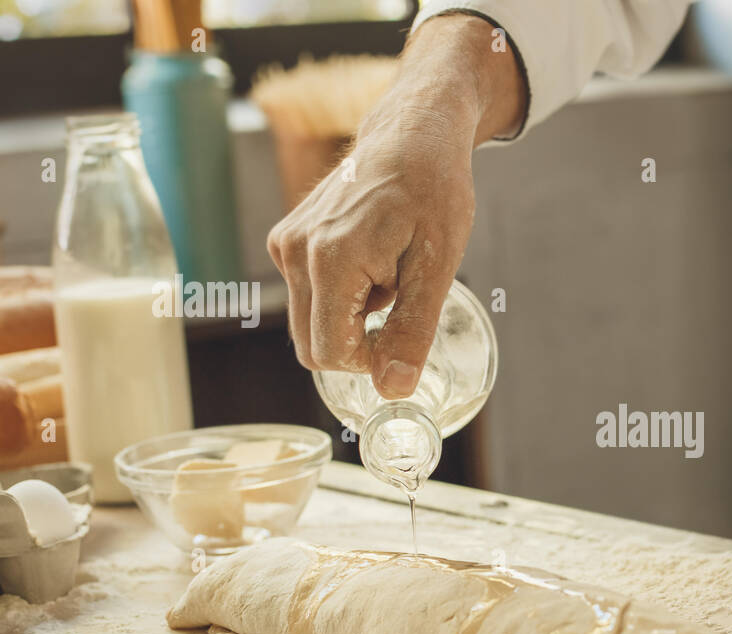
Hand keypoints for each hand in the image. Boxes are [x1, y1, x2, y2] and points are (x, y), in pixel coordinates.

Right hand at [266, 15, 524, 398]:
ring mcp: (285, 244)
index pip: (331, 354)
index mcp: (329, 260)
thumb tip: (392, 390)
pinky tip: (373, 260)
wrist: (412, 135)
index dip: (371, 361)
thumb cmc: (433, 192)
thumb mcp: (437, 267)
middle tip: (401, 299)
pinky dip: (343, 295)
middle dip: (360, 340)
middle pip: (314, 347)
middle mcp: (294, 252)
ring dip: (354, 317)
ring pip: (312, 324)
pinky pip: (311, 298)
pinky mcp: (287, 240)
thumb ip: (413, 331)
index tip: (405, 330)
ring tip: (389, 273)